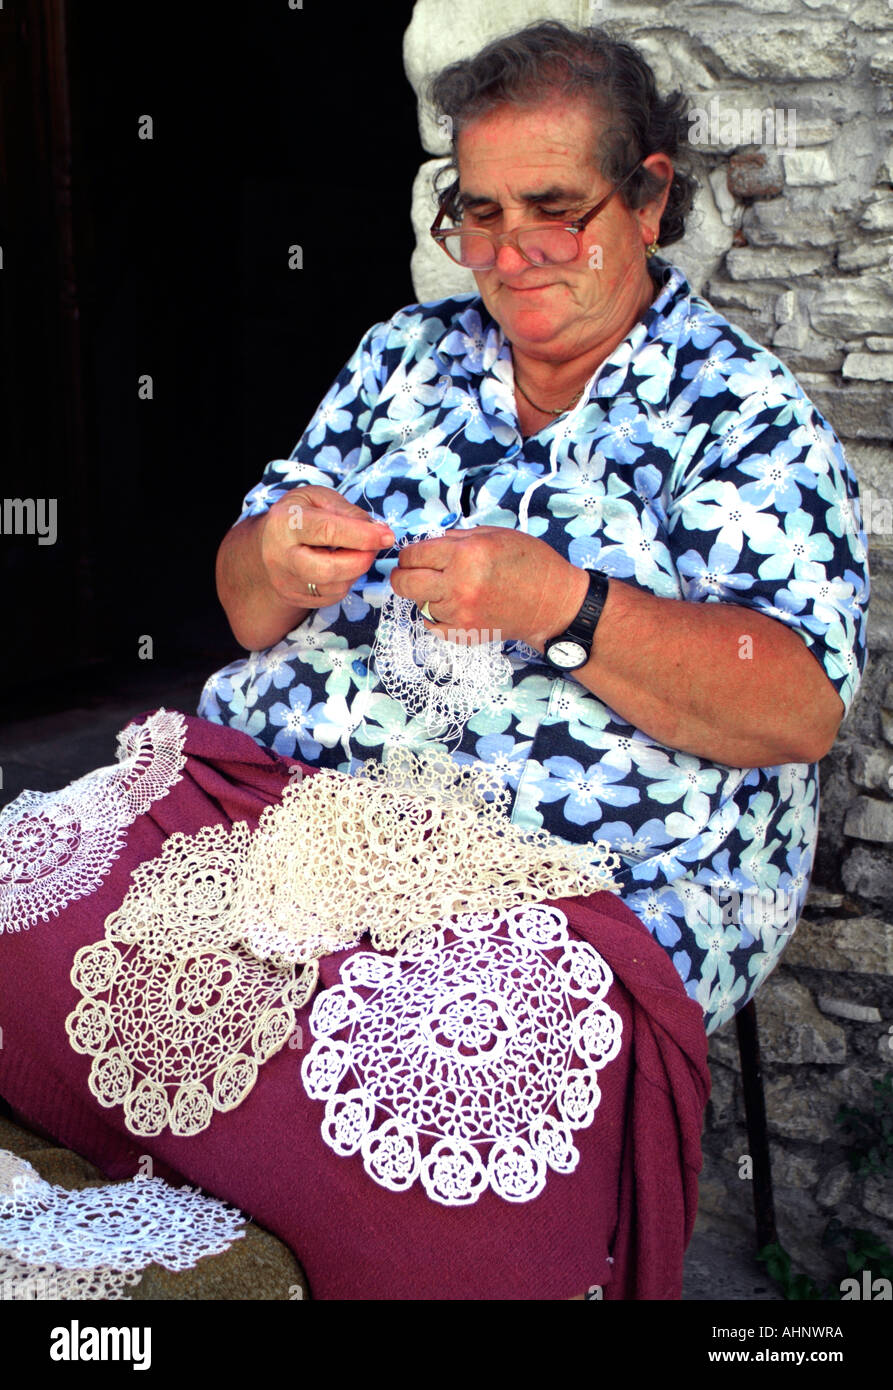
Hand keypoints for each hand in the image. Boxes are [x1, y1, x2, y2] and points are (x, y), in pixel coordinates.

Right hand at [260, 486, 393, 608]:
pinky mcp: (296, 598)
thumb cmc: (297, 515)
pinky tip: (343, 566)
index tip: (387, 536)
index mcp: (285, 523)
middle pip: (327, 569)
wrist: (266, 545)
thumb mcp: (317, 498)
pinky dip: (346, 582)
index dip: (362, 535)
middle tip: (374, 549)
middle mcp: (281, 556)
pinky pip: (332, 597)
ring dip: (356, 571)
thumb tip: (377, 530)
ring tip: (356, 553)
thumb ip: (346, 510)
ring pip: (333, 587)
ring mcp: (287, 581)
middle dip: (360, 560)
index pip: (327, 531)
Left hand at [390, 526, 588, 648]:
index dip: (409, 554)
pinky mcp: (464, 633)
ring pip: (419, 603)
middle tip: (412, 573)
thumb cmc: (529, 564)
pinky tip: (452, 605)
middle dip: (403, 576)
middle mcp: (459, 585)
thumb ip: (456, 538)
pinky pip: (432, 624)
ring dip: (426, 595)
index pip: (413, 555)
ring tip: (447, 587)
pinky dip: (436, 615)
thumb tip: (427, 545)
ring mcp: (460, 613)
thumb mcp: (494, 535)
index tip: (414, 556)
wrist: (552, 603)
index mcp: (465, 554)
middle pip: (404, 583)